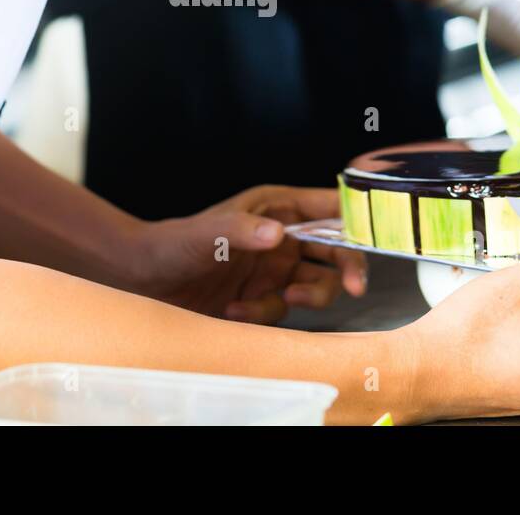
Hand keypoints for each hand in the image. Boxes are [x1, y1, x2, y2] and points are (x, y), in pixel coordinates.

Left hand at [133, 185, 368, 323]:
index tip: (374, 233)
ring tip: (283, 298)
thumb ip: (242, 230)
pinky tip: (235, 310)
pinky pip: (282, 311)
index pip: (329, 206)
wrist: (146, 280)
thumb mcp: (207, 233)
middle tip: (353, 286)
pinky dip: (265, 313)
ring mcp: (276, 269)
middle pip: (337, 249)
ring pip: (320, 283)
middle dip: (349, 266)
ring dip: (310, 295)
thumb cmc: (175, 243)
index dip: (356, 215)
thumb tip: (278, 234)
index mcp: (277, 207)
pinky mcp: (264, 298)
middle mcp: (284, 237)